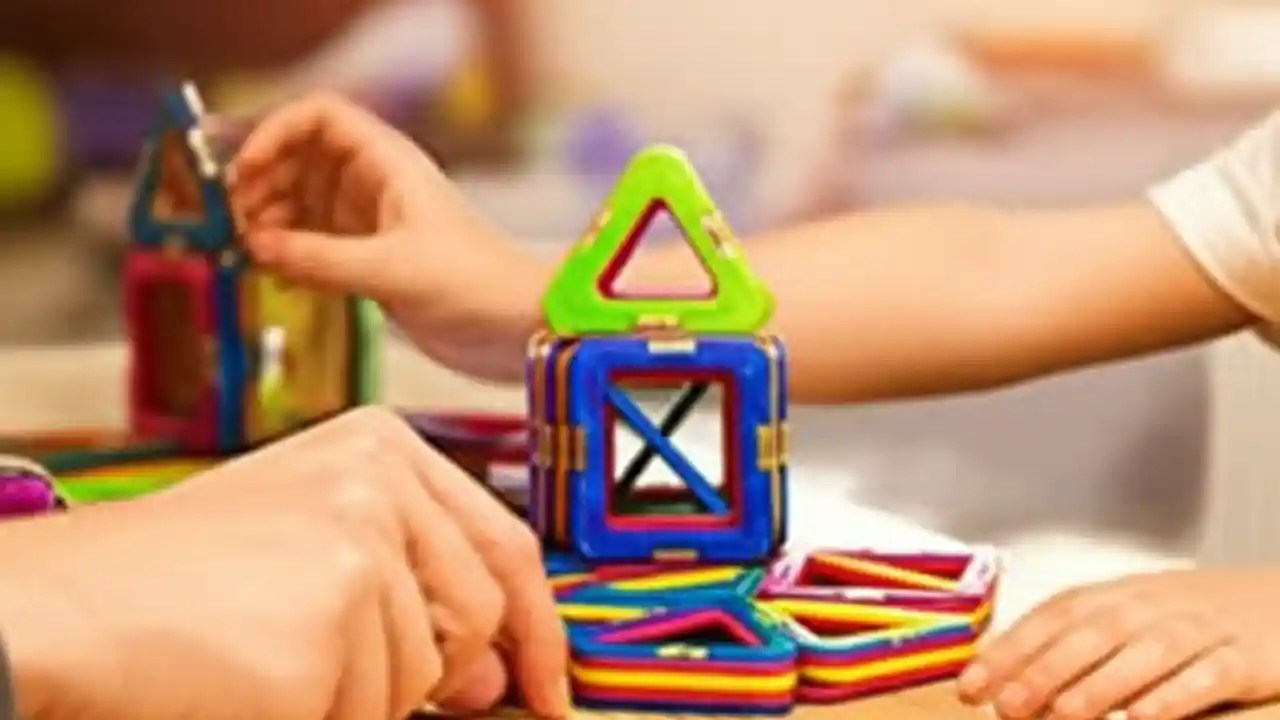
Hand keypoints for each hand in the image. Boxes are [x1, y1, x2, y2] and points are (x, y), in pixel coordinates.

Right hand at [0, 407, 569, 719]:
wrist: (71, 605)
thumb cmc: (183, 581)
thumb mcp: (316, 549)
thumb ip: (416, 592)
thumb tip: (500, 673)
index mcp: (383, 446)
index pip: (505, 545)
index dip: (539, 627)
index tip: (549, 687)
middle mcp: (381, 478)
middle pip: (478, 613)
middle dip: (451, 676)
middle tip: (381, 687)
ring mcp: (360, 540)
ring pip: (422, 674)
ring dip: (360, 697)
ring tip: (273, 659)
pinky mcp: (331, 610)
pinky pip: (366, 711)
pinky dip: (316, 717)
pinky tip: (253, 680)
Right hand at [227, 93, 547, 382]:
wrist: (522, 331)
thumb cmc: (476, 286)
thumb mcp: (392, 270)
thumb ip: (320, 259)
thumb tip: (257, 247)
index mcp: (389, 165)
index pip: (320, 118)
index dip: (276, 133)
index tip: (244, 171)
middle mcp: (379, 187)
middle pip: (303, 159)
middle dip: (265, 182)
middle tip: (236, 220)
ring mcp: (375, 226)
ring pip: (306, 205)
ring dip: (274, 222)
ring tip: (251, 251)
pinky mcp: (375, 265)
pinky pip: (318, 247)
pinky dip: (292, 256)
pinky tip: (276, 277)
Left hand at [958, 569, 1279, 719]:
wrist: (1279, 601)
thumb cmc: (1190, 617)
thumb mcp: (1130, 617)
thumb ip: (1074, 643)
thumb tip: (1004, 677)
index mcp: (1117, 594)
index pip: (1053, 616)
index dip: (1010, 649)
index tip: (971, 686)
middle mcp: (1154, 606)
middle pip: (1093, 633)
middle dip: (1045, 670)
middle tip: (1007, 706)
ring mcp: (1200, 630)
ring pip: (1146, 653)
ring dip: (1101, 685)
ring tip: (1064, 715)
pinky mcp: (1245, 658)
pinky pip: (1207, 676)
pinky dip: (1174, 695)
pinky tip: (1143, 718)